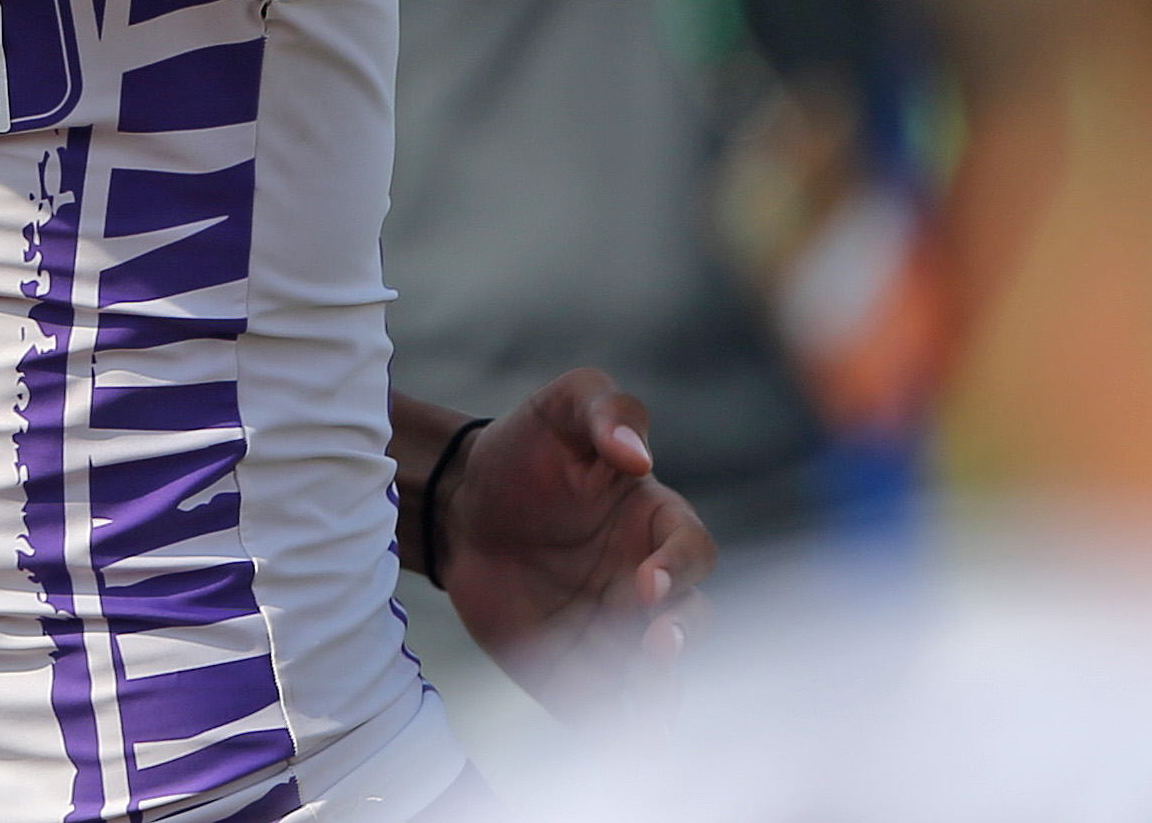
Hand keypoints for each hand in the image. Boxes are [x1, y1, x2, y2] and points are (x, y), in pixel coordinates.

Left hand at [415, 373, 713, 719]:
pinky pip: (611, 709)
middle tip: (654, 640)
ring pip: (660, 675)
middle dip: (682, 635)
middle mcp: (647, 584)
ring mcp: (616, 631)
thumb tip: (637, 452)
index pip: (691, 549)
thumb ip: (606, 411)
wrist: (459, 506)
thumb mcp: (563, 406)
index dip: (680, 567)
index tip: (649, 579)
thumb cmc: (524, 452)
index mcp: (655, 523)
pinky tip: (628, 744)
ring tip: (649, 709)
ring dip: (662, 692)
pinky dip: (626, 731)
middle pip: (691, 619)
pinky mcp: (579, 672)